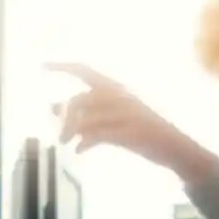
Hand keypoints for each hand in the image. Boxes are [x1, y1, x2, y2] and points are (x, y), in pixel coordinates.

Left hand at [46, 62, 213, 180]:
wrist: (178, 150)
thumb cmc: (145, 133)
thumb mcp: (114, 119)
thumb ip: (85, 113)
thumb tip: (49, 107)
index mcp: (119, 89)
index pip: (86, 71)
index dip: (63, 67)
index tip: (41, 66)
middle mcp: (122, 97)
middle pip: (80, 99)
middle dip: (64, 117)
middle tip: (58, 136)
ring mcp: (128, 114)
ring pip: (86, 118)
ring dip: (71, 132)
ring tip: (66, 144)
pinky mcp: (131, 133)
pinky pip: (98, 134)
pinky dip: (84, 143)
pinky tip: (79, 151)